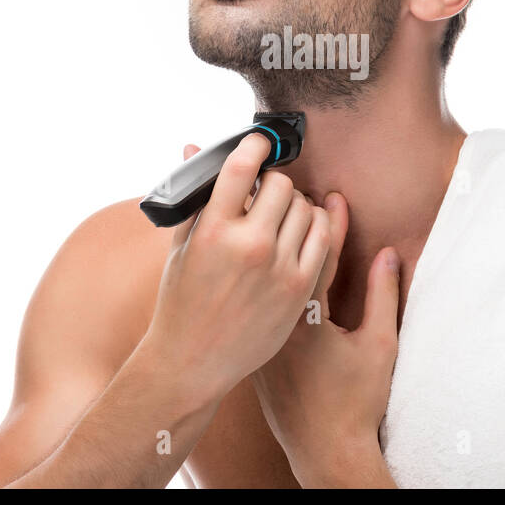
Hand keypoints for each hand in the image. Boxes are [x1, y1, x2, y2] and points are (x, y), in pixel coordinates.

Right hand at [140, 133, 334, 403]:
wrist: (192, 362)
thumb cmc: (181, 302)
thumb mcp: (181, 245)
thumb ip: (194, 196)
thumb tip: (192, 146)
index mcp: (212, 230)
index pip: (242, 166)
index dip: (255, 145)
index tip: (259, 143)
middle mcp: (248, 246)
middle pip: (281, 185)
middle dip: (274, 183)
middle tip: (267, 191)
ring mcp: (277, 268)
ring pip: (307, 209)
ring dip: (296, 204)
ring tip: (282, 214)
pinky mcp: (300, 289)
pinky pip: (323, 238)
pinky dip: (315, 227)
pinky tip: (301, 231)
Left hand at [250, 192, 401, 486]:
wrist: (322, 449)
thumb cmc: (354, 404)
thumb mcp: (379, 347)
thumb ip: (384, 296)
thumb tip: (390, 253)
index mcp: (309, 320)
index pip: (317, 257)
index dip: (328, 224)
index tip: (334, 197)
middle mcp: (278, 323)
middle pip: (280, 258)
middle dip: (291, 222)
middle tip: (300, 189)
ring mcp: (262, 335)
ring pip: (260, 277)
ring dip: (269, 244)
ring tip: (273, 210)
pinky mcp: (254, 345)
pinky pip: (251, 298)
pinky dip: (256, 274)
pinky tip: (259, 254)